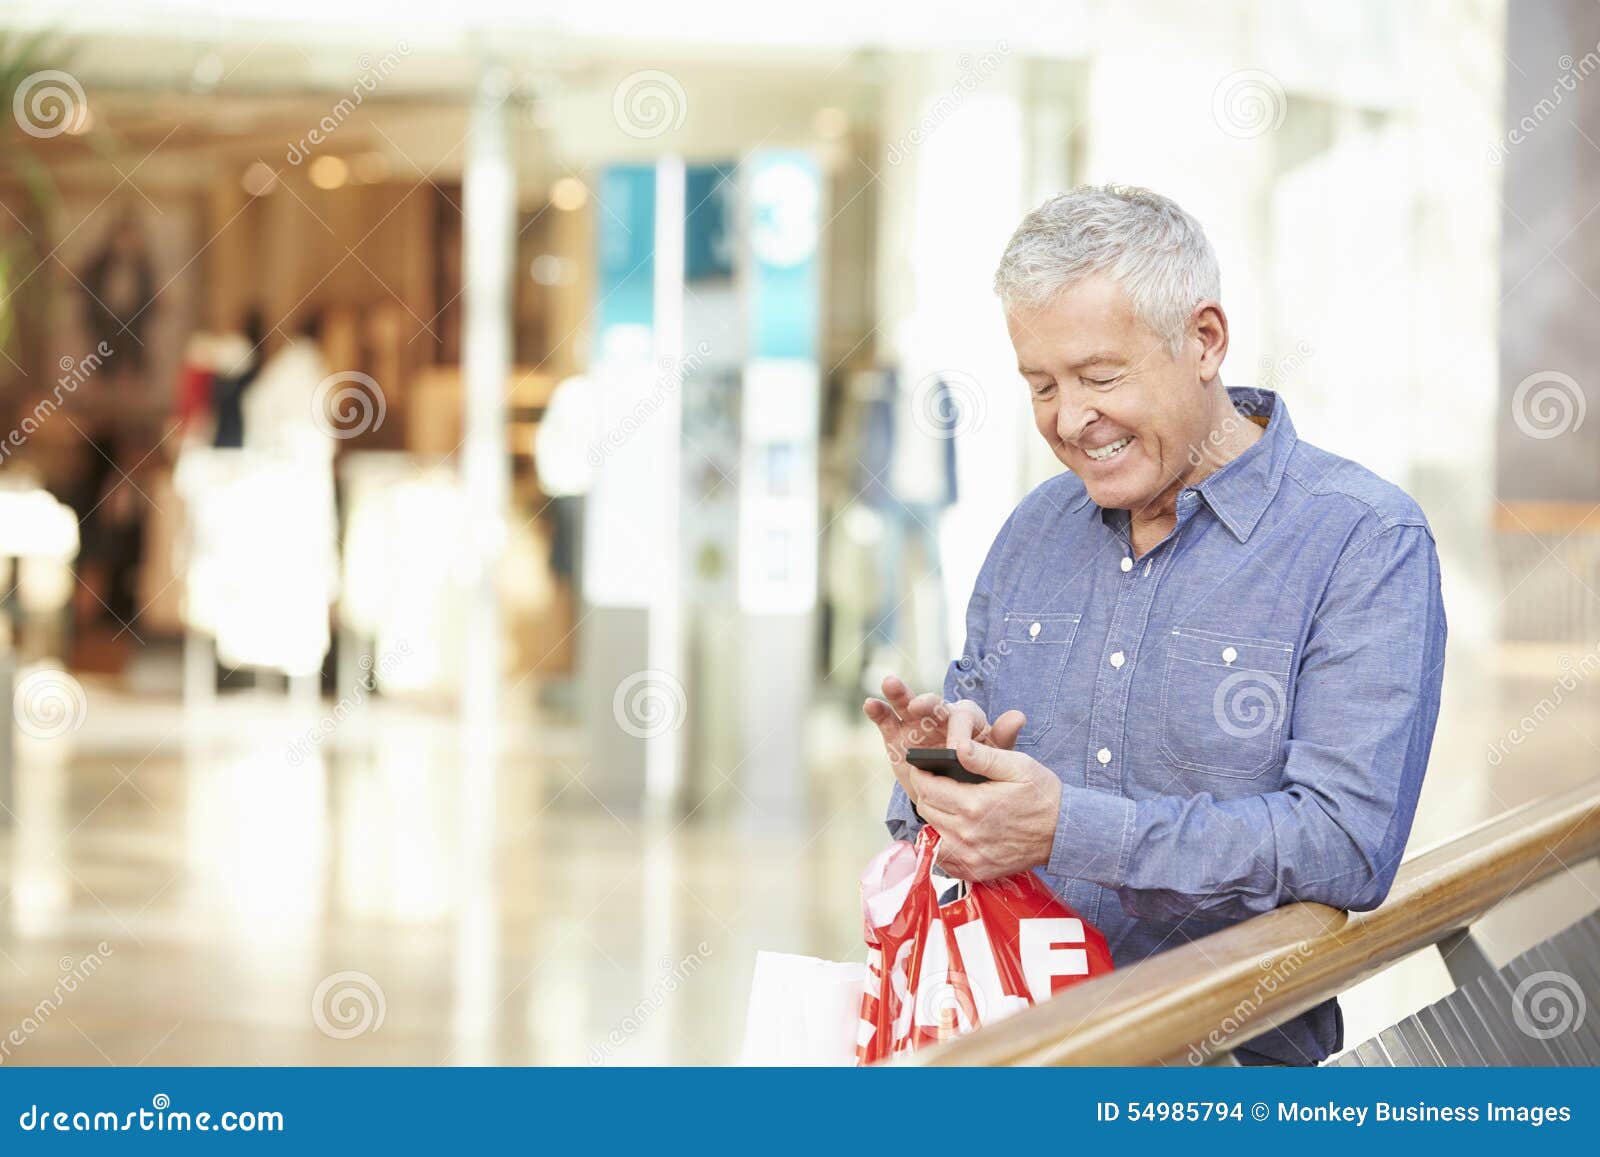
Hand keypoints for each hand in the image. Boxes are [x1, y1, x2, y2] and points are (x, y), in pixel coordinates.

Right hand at [861, 675, 1026, 770]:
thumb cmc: (977, 770)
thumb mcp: (995, 757)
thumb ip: (1002, 738)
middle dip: (927, 702)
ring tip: (890, 683)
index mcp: (966, 719)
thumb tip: (1018, 716)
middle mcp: (939, 716)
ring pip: (906, 704)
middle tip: (920, 706)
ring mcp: (915, 725)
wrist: (956, 793)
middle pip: (934, 703)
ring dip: (899, 693)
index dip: (960, 731)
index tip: (957, 750)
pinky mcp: (897, 737)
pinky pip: (887, 721)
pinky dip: (878, 711)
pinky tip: (870, 703)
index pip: (964, 716)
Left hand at [904, 738, 1061, 881]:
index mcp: (973, 805)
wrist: (1063, 832)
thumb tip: (956, 745)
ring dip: (934, 817)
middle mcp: (967, 834)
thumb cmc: (1041, 795)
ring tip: (947, 805)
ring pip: (931, 834)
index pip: (927, 788)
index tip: (923, 768)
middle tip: (937, 783)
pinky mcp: (976, 871)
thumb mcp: (1018, 766)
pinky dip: (943, 842)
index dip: (921, 774)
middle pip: (926, 810)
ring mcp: (970, 857)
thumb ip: (983, 756)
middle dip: (927, 793)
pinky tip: (956, 829)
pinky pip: (944, 858)